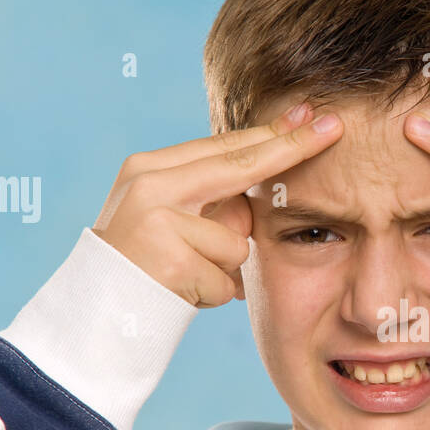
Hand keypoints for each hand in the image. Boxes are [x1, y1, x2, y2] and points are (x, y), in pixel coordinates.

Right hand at [92, 105, 343, 306]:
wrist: (95, 315)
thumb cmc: (142, 267)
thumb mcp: (166, 218)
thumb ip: (208, 196)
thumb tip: (274, 177)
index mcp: (148, 169)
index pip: (223, 146)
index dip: (272, 132)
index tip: (310, 113)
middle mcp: (150, 187)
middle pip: (240, 167)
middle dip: (292, 147)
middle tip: (334, 126)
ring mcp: (158, 223)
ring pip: (237, 243)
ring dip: (225, 270)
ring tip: (187, 278)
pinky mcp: (172, 263)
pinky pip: (226, 281)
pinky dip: (214, 296)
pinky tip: (183, 295)